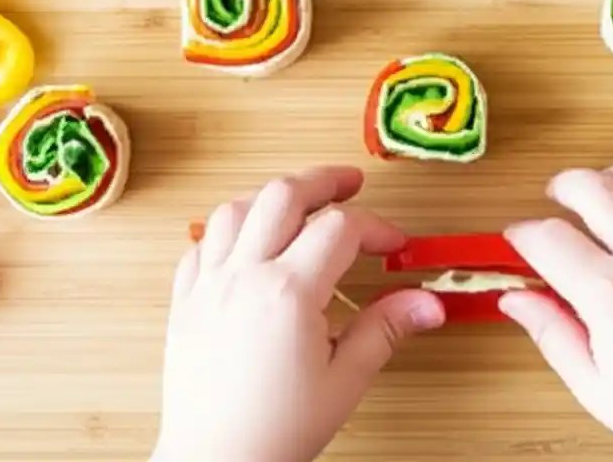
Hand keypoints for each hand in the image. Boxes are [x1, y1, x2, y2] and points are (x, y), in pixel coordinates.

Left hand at [153, 166, 445, 461]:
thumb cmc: (275, 432)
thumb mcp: (345, 381)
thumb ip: (385, 329)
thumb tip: (427, 302)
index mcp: (288, 293)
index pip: (341, 228)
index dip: (376, 226)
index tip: (393, 243)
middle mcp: (244, 277)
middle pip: (284, 195)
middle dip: (323, 180)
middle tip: (349, 182)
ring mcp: (208, 285)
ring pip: (235, 208)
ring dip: (270, 197)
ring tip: (298, 204)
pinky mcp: (184, 302)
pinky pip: (199, 244)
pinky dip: (226, 229)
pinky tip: (246, 241)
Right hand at [501, 164, 612, 461]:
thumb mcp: (595, 385)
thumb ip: (552, 332)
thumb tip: (516, 299)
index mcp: (610, 294)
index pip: (549, 237)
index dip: (523, 234)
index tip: (518, 240)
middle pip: (597, 188)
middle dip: (566, 184)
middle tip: (556, 195)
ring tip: (608, 185)